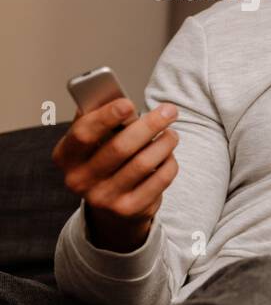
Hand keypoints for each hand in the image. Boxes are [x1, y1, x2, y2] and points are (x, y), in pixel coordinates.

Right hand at [52, 97, 179, 252]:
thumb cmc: (104, 160)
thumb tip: (114, 95)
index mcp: (65, 156)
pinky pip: (159, 180)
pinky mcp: (129, 209)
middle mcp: (79, 180)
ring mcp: (104, 198)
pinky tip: (169, 155)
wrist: (110, 207)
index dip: (106, 117)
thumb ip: (97, 118)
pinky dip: (169, 163)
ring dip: (164, 143)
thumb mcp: (92, 141)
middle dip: (149, 125)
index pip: (83, 134)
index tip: (129, 103)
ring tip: (172, 133)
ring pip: (143, 163)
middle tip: (170, 111)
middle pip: (120, 147)